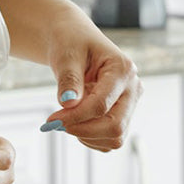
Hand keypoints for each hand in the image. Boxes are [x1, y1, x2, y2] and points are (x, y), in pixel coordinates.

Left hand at [40, 29, 140, 151]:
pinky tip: (76, 122)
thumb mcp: (66, 56)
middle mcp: (133, 88)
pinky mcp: (123, 115)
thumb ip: (69, 79)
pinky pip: (109, 140)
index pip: (102, 105)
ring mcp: (130, 104)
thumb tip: (68, 104)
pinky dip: (90, 138)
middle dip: (82, 130)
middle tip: (55, 124)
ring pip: (115, 137)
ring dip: (86, 135)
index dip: (75, 117)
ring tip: (66, 118)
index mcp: (123, 69)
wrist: (74, 42)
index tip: (51, 119)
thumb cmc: (71, 44)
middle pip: (115, 126)